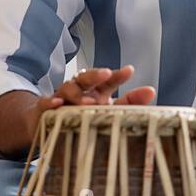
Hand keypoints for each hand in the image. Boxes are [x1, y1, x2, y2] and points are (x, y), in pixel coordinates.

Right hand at [24, 65, 155, 141]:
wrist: (47, 124)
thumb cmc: (81, 116)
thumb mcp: (107, 111)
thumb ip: (129, 103)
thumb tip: (151, 90)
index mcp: (95, 91)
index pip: (107, 80)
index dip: (117, 75)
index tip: (129, 71)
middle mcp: (79, 91)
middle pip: (87, 78)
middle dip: (96, 75)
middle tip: (106, 74)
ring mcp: (61, 98)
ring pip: (68, 89)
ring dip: (78, 93)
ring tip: (89, 101)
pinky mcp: (45, 109)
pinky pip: (46, 103)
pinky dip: (50, 102)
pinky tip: (57, 103)